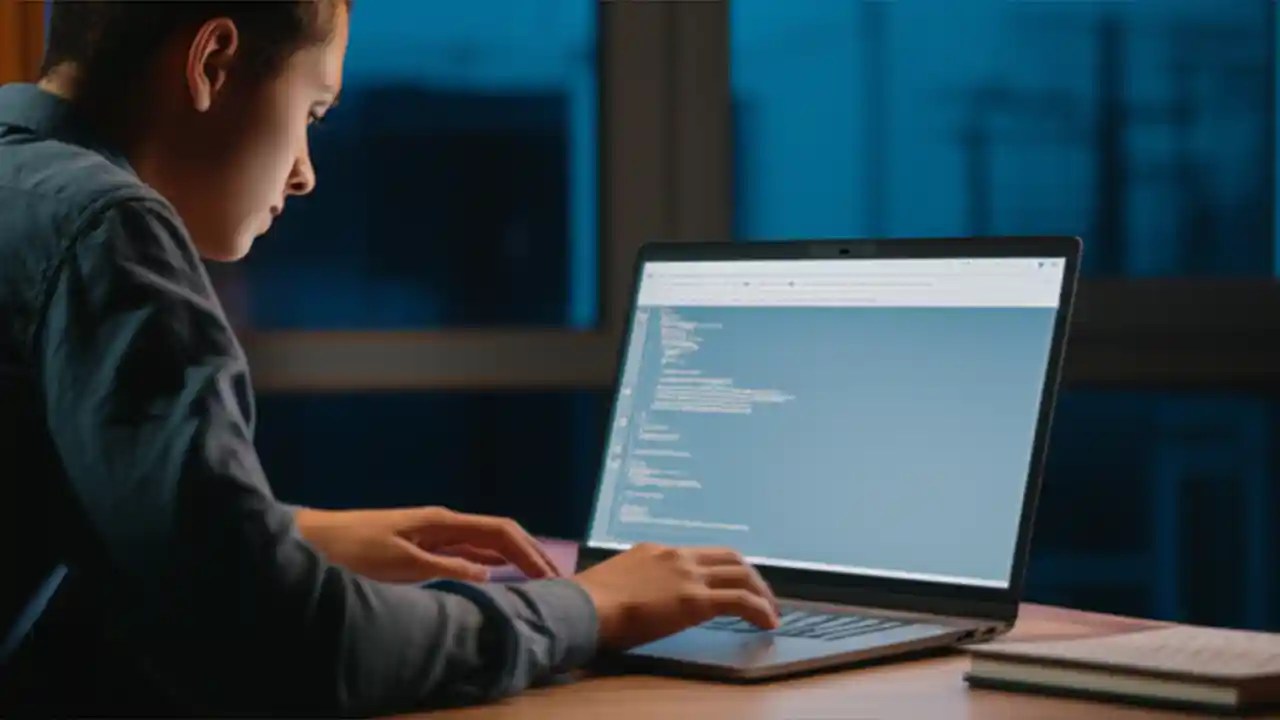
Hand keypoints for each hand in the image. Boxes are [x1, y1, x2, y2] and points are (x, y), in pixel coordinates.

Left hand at [294, 506, 561, 583]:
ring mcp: (435, 533)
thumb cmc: (354, 548)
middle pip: (500, 533)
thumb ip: (446, 565)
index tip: (548, 574)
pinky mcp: (425, 546)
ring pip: (487, 542)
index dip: (527, 551)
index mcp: (442, 521)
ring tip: (538, 577)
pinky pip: (469, 551)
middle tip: (555, 576)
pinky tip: (501, 574)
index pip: (499, 531)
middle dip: (530, 551)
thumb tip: (489, 573)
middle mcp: (444, 523)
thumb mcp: (400, 561)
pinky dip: (492, 561)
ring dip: (514, 557)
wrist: (317, 539)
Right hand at [573, 543, 779, 649]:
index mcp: (657, 552)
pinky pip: (740, 600)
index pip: (701, 555)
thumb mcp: (617, 582)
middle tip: (762, 598)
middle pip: (730, 558)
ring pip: (741, 574)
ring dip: (761, 593)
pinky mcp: (695, 599)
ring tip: (770, 613)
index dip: (724, 570)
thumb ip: (636, 584)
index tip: (732, 586)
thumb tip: (639, 599)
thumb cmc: (590, 602)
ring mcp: (688, 575)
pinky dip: (759, 610)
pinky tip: (767, 623)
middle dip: (752, 577)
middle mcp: (677, 556)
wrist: (583, 606)